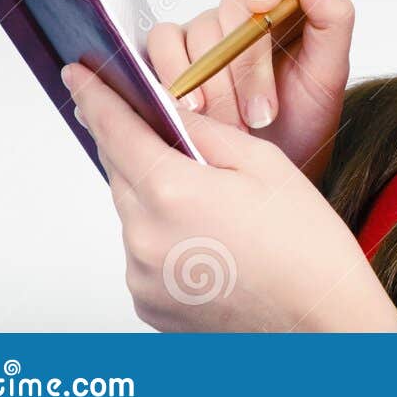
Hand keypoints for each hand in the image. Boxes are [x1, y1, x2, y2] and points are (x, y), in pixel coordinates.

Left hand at [62, 60, 396, 331]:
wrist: (319, 323)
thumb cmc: (305, 245)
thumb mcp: (264, 165)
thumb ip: (205, 132)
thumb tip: (168, 111)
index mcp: (172, 192)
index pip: (116, 131)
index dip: (95, 97)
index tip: (77, 74)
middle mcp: (144, 238)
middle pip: (121, 172)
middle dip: (138, 148)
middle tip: (172, 138)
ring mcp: (142, 276)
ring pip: (133, 213)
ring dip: (158, 196)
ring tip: (217, 206)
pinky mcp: (148, 304)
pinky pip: (142, 253)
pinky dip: (165, 237)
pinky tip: (211, 240)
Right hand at [145, 0, 352, 184]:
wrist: (275, 165)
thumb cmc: (307, 117)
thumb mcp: (331, 72)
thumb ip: (332, 17)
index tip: (264, 2)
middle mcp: (248, 5)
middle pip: (235, 4)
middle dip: (248, 65)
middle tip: (262, 113)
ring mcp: (209, 27)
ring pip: (199, 30)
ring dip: (216, 82)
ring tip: (235, 124)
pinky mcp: (175, 52)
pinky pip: (161, 44)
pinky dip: (175, 77)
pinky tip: (192, 110)